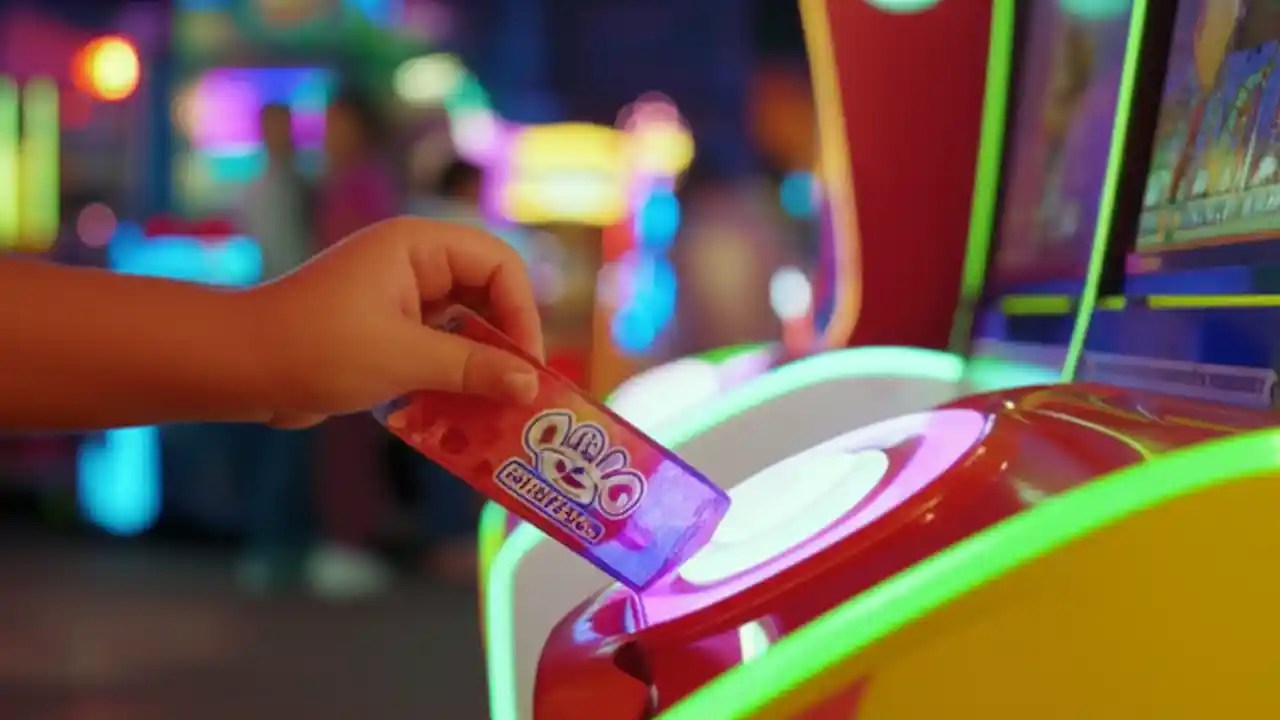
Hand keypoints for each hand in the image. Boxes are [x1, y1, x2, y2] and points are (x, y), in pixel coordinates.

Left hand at [246, 216, 544, 427]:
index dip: (522, 312)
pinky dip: (452, 382)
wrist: (237, 368)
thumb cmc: (315, 348)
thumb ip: (472, 369)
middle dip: (505, 345)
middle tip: (522, 393)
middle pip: (486, 297)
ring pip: (464, 329)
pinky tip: (462, 418)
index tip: (527, 365)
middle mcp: (413, 265)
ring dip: (480, 370)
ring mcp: (399, 299)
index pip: (498, 265)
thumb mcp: (404, 359)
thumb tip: (529, 386)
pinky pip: (437, 352)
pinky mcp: (386, 334)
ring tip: (498, 412)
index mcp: (418, 247)